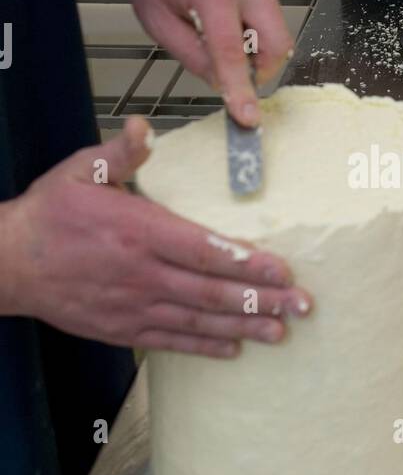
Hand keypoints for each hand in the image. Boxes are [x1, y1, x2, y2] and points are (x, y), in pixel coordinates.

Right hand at [4, 117, 312, 358]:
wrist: (8, 264)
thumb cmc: (49, 215)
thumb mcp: (79, 171)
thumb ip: (119, 152)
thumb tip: (143, 127)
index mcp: (138, 231)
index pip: (204, 250)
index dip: (246, 263)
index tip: (282, 270)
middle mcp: (142, 274)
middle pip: (213, 291)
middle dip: (261, 299)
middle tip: (301, 306)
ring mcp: (133, 306)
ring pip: (199, 320)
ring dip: (243, 326)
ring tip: (281, 331)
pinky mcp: (122, 329)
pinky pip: (171, 340)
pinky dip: (204, 346)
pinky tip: (234, 347)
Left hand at [120, 0, 293, 127]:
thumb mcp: (156, 20)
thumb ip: (191, 56)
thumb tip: (221, 85)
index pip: (233, 52)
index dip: (241, 90)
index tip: (248, 120)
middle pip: (277, 44)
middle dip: (261, 71)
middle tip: (234, 76)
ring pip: (277, 32)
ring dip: (254, 47)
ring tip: (217, 32)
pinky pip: (271, 14)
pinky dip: (253, 26)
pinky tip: (225, 12)